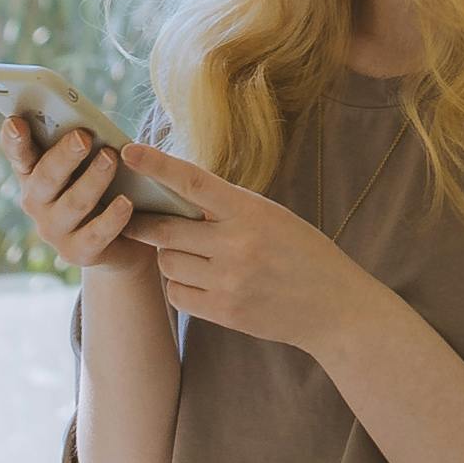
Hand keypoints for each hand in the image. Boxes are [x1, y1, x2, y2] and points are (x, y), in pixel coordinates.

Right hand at [9, 106, 168, 289]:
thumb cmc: (101, 187)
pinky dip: (111, 217)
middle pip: (46, 177)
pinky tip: (126, 203)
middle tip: (83, 137)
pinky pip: (95, 234)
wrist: (122, 239)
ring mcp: (54, 230)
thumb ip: (81, 145)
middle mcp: (36, 202)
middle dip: (64, 156)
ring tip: (110, 159)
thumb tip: (91, 125)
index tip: (16, 121)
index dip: (14, 139)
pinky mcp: (77, 253)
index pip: (18, 154)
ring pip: (73, 203)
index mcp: (33, 173)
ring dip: (93, 180)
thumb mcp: (87, 164)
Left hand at [139, 148, 379, 360]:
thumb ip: (228, 209)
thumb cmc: (302, 253)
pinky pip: (177, 294)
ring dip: (170, 257)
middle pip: (164, 230)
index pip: (193, 182)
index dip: (157, 165)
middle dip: (144, 224)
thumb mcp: (272, 217)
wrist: (334, 306)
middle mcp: (237, 245)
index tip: (129, 151)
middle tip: (133, 220)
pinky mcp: (224, 311)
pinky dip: (180, 286)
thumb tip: (175, 199)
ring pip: (167, 263)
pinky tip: (202, 281)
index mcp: (250, 211)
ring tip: (195, 257)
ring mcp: (228, 281)